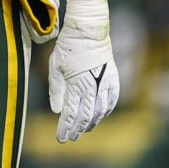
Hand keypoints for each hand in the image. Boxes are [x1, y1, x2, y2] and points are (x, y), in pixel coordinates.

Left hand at [48, 0, 119, 142]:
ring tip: (83, 129)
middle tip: (70, 137)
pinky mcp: (113, 78)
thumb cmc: (68, 47)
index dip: (65, 128)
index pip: (70, 114)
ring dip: (91, 123)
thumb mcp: (55, 67)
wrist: (88, 31)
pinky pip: (111, 101)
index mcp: (76, 85)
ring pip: (100, 112)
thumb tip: (57, 111)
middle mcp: (92, 88)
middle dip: (77, 129)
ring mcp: (105, 84)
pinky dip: (105, 112)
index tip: (61, 138)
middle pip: (85, 117)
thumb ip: (56, 90)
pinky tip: (99, 115)